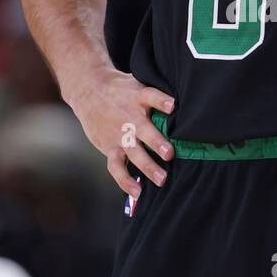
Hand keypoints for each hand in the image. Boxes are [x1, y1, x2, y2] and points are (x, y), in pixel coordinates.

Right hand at [68, 67, 174, 201]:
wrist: (88, 90)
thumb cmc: (120, 89)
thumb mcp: (137, 84)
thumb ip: (157, 95)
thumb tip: (187, 102)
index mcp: (138, 97)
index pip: (152, 97)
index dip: (162, 101)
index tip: (173, 106)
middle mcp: (129, 117)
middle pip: (144, 130)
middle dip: (156, 142)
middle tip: (170, 154)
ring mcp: (119, 134)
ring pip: (133, 152)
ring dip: (147, 166)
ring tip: (162, 179)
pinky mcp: (109, 146)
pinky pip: (116, 166)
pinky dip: (125, 181)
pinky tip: (137, 192)